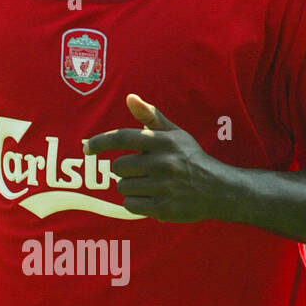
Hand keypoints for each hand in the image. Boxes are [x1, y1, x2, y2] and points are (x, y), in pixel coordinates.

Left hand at [83, 94, 229, 222]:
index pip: (123, 138)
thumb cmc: (190, 158)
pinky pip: (130, 205)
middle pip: (119, 167)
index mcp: (164, 141)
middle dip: (124, 170)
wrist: (218, 189)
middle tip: (140, 171)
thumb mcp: (175, 134)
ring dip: (130, 187)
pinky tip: (150, 198)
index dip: (100, 142)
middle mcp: (164, 163)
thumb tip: (130, 97)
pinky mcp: (164, 208)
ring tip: (149, 185)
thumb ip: (151, 116)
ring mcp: (164, 187)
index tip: (86, 148)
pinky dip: (135, 203)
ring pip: (124, 187)